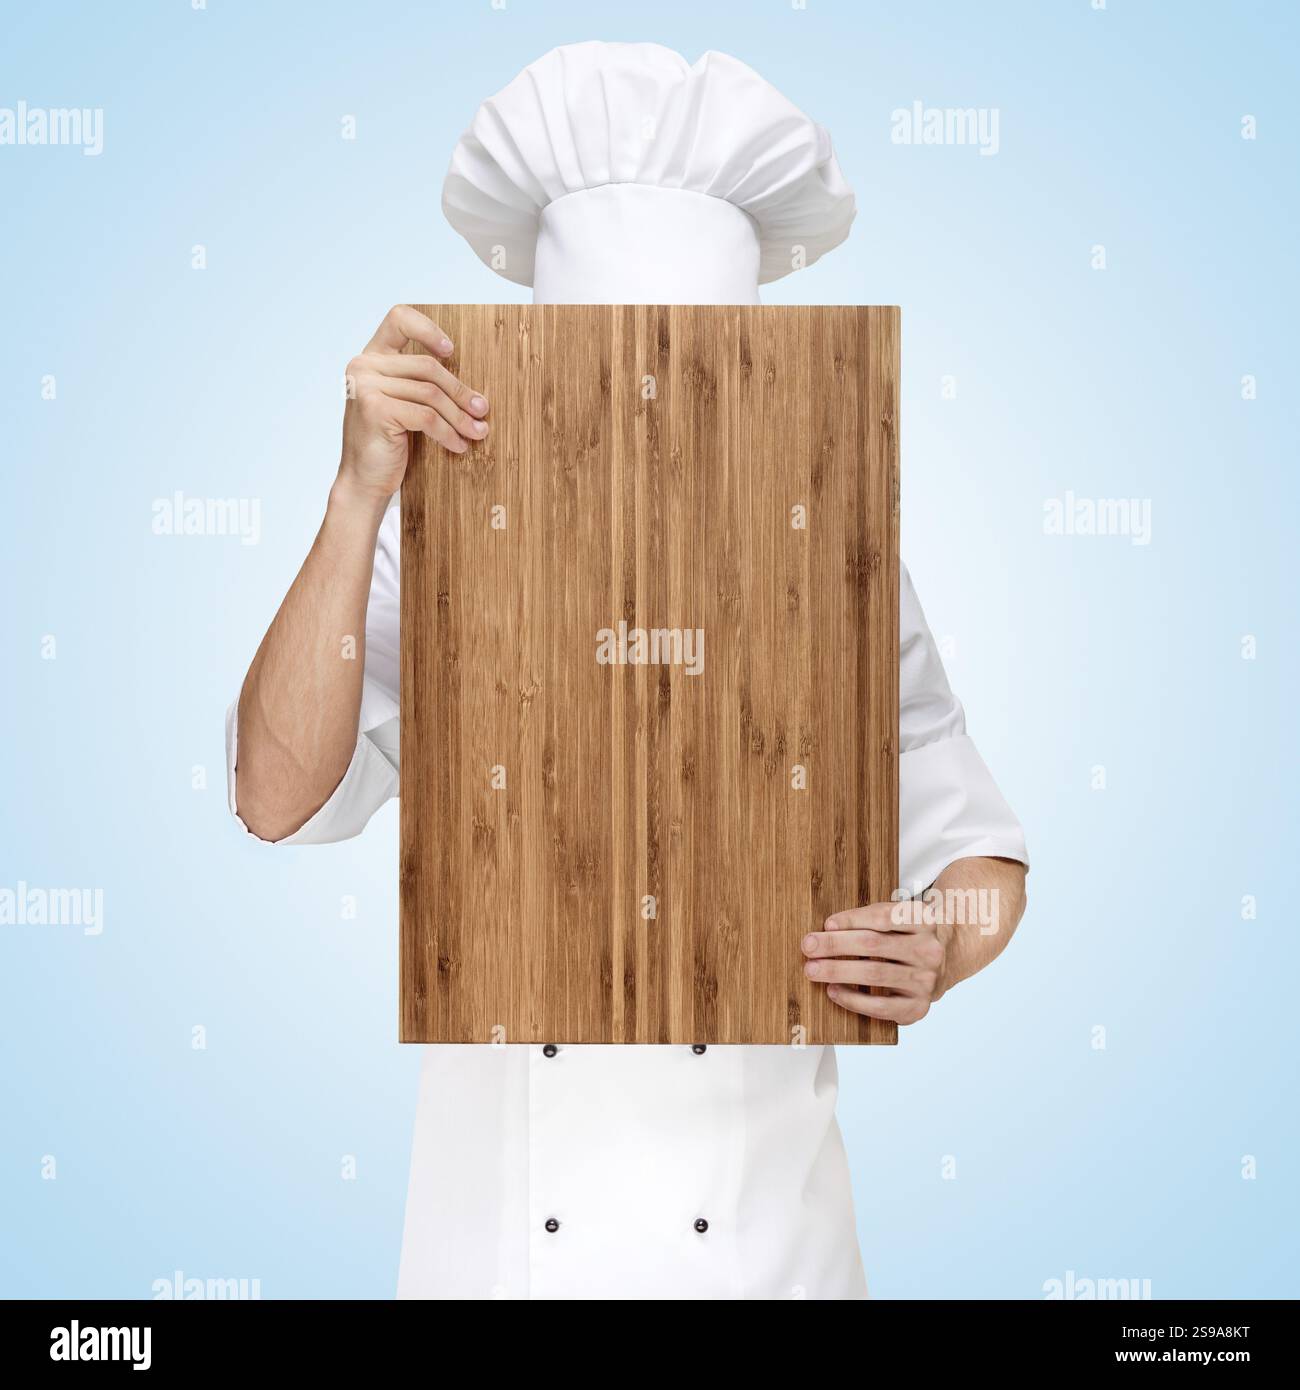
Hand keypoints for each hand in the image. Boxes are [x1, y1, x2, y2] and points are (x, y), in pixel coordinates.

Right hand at [338, 305, 489, 503]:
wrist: (363, 483)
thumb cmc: (386, 445)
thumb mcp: (403, 406)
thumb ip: (421, 385)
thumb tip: (473, 389)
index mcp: (370, 358)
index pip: (398, 319)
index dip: (428, 330)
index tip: (451, 352)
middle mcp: (364, 367)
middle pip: (427, 367)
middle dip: (460, 391)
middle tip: (482, 410)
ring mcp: (366, 387)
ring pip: (431, 393)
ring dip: (460, 416)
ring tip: (477, 432)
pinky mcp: (376, 410)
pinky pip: (426, 417)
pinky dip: (448, 432)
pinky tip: (458, 445)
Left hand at [801, 901, 949, 1025]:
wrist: (941, 965)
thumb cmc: (905, 936)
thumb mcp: (896, 918)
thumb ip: (869, 918)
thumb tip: (829, 929)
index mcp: (924, 920)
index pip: (884, 917)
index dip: (852, 919)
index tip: (826, 924)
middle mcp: (929, 951)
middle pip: (874, 945)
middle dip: (836, 945)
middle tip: (808, 946)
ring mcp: (925, 981)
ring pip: (874, 974)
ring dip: (838, 971)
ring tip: (812, 969)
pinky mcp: (917, 1007)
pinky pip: (880, 1006)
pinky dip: (853, 999)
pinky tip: (833, 991)